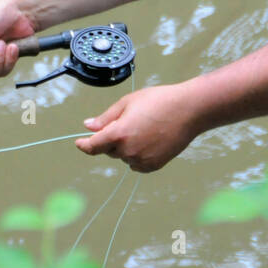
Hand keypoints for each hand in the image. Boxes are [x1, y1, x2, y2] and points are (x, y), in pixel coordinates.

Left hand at [75, 84, 201, 172]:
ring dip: (126, 147)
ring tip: (145, 128)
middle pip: (109, 150)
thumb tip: (88, 126)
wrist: (188, 110)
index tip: (79, 143)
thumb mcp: (128, 102)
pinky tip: (150, 140)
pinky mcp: (153, 166)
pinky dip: (137, 155)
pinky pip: (136, 164)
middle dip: (112, 139)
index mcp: (119, 134)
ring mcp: (141, 160)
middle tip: (129, 121)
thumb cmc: (158, 101)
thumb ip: (106, 118)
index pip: (93, 146)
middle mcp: (128, 151)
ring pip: (124, 157)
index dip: (84, 145)